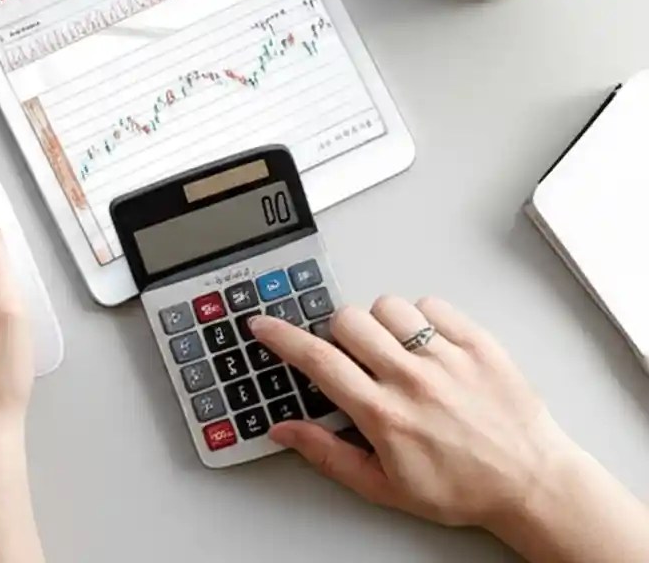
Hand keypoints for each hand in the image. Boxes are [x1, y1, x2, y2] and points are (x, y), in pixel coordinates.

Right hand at [250, 297, 579, 529]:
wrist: (530, 483)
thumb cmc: (462, 489)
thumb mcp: (383, 486)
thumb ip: (327, 454)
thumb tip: (285, 431)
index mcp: (383, 415)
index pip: (317, 360)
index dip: (282, 338)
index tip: (263, 326)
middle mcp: (412, 380)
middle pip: (348, 321)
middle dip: (337, 333)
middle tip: (352, 355)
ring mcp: (448, 358)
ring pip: (388, 306)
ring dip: (380, 323)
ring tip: (394, 350)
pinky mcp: (480, 345)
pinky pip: (434, 305)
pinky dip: (423, 317)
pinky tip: (427, 344)